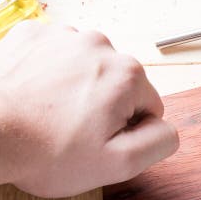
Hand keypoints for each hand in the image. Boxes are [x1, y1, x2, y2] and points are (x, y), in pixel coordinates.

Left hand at [0, 21, 178, 196]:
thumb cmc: (43, 151)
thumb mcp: (117, 164)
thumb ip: (159, 143)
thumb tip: (167, 128)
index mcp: (128, 75)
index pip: (148, 107)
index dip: (125, 130)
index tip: (96, 140)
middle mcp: (101, 46)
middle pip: (119, 84)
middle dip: (102, 107)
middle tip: (71, 131)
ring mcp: (64, 36)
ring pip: (89, 69)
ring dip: (77, 89)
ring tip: (50, 114)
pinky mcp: (34, 35)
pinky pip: (57, 56)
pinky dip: (50, 74)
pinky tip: (35, 96)